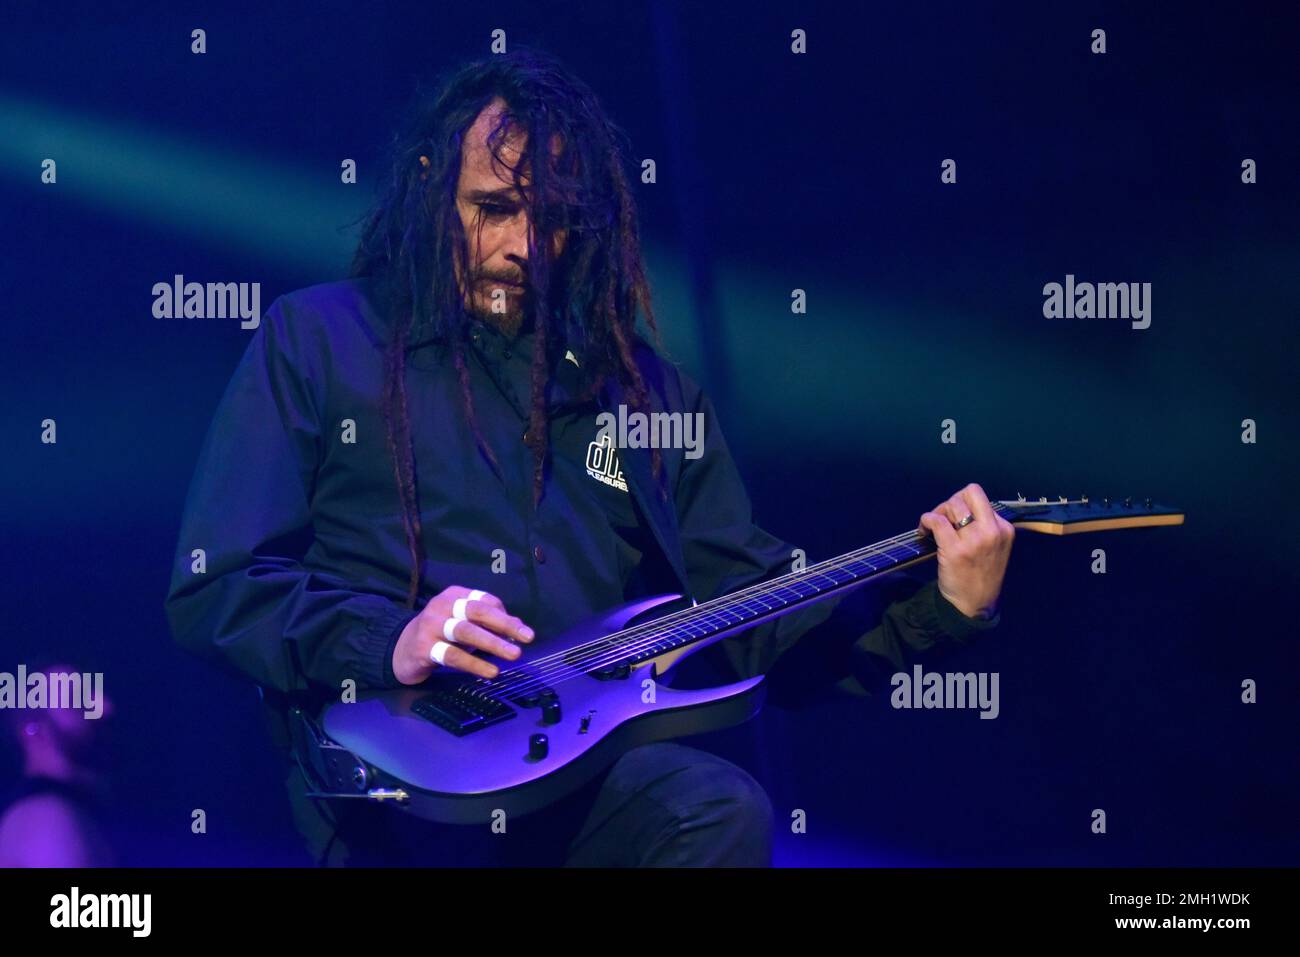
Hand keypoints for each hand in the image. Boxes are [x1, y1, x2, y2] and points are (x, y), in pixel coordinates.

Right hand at [392, 586, 534, 684]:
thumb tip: (518, 628)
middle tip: (527, 637)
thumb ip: (486, 624)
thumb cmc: (439, 635)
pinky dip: (475, 663)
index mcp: (454, 595)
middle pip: (477, 611)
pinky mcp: (424, 648)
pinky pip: (453, 656)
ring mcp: (431, 627)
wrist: (399, 651)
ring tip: (514, 654)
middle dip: (505, 624)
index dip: (505, 615)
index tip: (522, 632)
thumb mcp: (462, 623)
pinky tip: (491, 671)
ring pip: (466, 632)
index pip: (484, 600)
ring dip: (493, 643)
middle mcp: (442, 606)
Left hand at [917, 483, 1014, 619]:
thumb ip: (984, 525)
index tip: (954, 517)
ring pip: (951, 505)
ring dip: (937, 512)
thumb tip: (956, 504)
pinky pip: (936, 520)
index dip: (962, 502)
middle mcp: (992, 531)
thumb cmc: (980, 574)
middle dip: (950, 502)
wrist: (974, 604)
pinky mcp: (955, 550)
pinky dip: (926, 520)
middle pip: (967, 494)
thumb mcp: (995, 546)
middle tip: (942, 520)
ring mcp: (975, 540)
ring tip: (932, 528)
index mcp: (1004, 529)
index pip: (979, 497)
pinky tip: (923, 531)